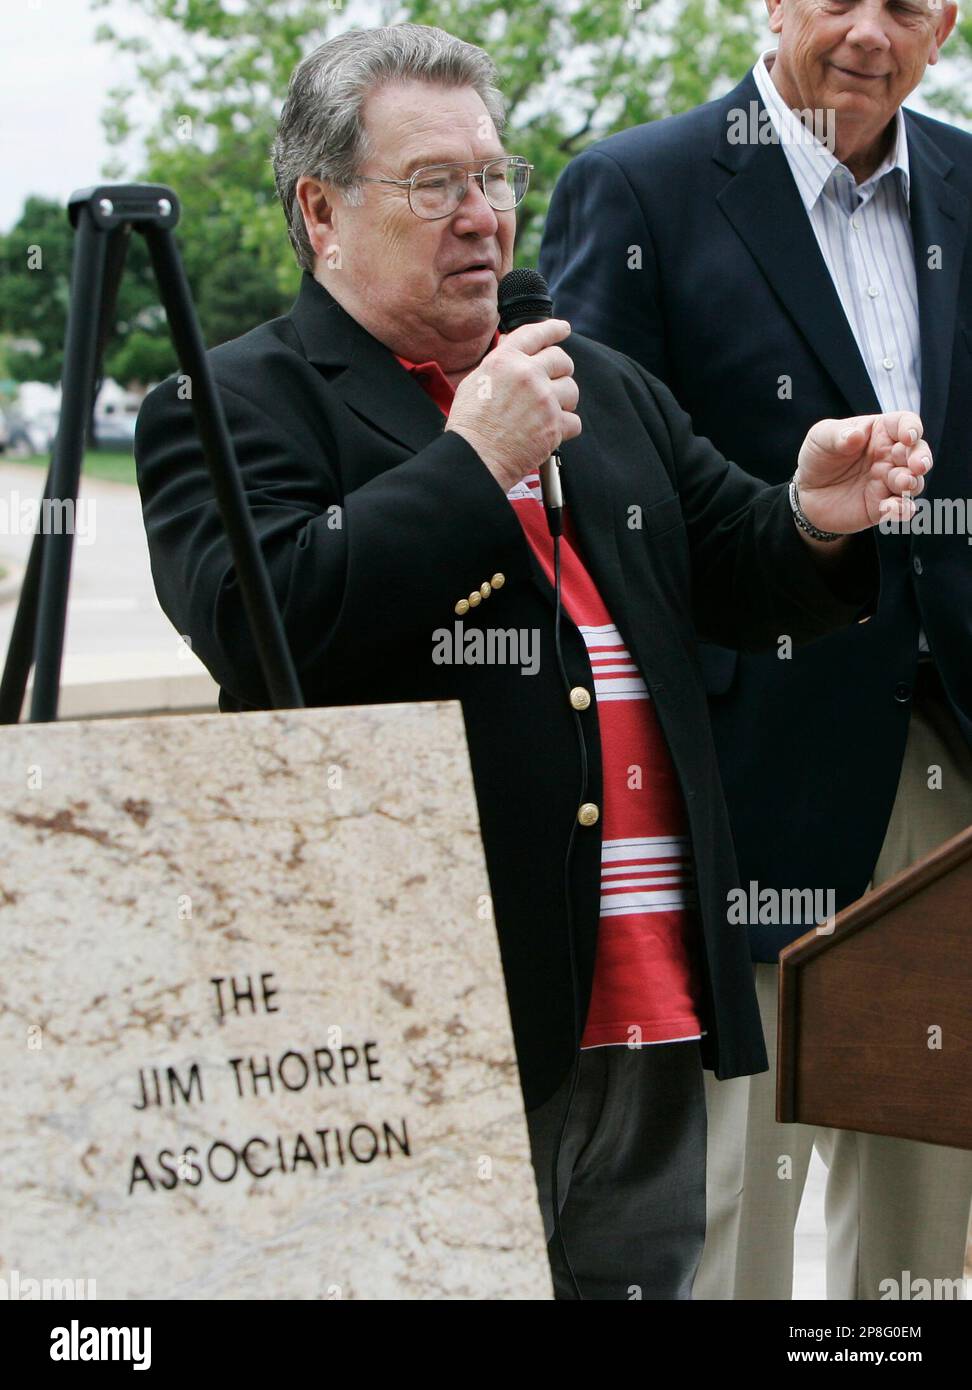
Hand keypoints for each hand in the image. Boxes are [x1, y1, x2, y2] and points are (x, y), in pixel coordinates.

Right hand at [444, 318, 580, 491]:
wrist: (475, 457)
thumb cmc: (469, 426)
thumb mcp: (474, 382)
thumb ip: (498, 365)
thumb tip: (510, 351)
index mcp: (506, 360)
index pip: (536, 333)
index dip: (554, 329)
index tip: (563, 328)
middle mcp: (528, 375)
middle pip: (561, 359)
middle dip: (561, 369)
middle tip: (554, 381)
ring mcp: (544, 400)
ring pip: (572, 389)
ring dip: (563, 400)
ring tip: (547, 412)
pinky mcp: (554, 425)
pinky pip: (574, 421)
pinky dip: (565, 428)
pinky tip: (549, 431)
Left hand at [794, 411, 931, 534]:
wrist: (806, 493)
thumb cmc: (818, 457)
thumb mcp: (820, 437)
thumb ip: (836, 434)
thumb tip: (855, 436)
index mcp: (880, 432)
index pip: (905, 423)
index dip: (912, 428)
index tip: (908, 437)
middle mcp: (890, 456)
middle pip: (918, 452)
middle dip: (922, 458)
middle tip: (917, 466)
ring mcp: (889, 481)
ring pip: (914, 481)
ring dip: (912, 483)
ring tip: (902, 483)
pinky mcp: (883, 506)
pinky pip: (900, 509)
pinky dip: (902, 510)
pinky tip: (892, 509)